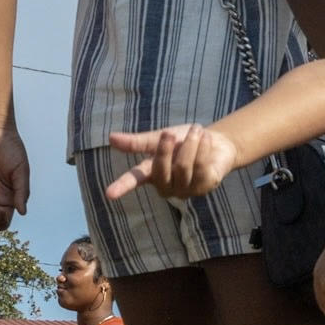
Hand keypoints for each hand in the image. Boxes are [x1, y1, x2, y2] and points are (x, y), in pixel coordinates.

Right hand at [104, 124, 240, 200]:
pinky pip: (201, 166)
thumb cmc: (182, 141)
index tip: (109, 194)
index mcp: (152, 173)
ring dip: (190, 143)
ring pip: (183, 167)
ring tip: (196, 130)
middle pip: (161, 170)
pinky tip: (206, 140)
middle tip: (170, 132)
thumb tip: (111, 138)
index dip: (122, 186)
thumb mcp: (159, 138)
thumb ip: (137, 142)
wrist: (215, 141)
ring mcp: (186, 190)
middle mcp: (167, 186)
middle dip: (165, 148)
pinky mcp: (204, 187)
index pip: (134, 180)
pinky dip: (203, 147)